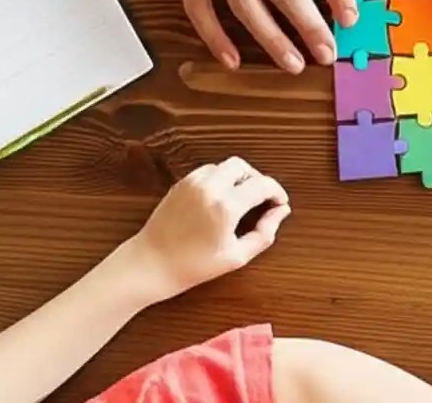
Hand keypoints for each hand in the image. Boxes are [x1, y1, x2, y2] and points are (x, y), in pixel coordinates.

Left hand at [126, 157, 290, 303]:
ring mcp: (192, 183)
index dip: (277, 192)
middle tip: (261, 200)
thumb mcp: (236, 256)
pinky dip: (220, 179)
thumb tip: (280, 212)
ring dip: (238, 178)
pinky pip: (208, 171)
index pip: (262, 184)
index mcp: (226, 206)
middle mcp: (209, 187)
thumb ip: (264, 233)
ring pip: (224, 166)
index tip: (279, 203)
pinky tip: (221, 199)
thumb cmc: (193, 266)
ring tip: (241, 200)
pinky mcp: (180, 184)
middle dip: (257, 179)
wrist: (151, 263)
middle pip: (243, 166)